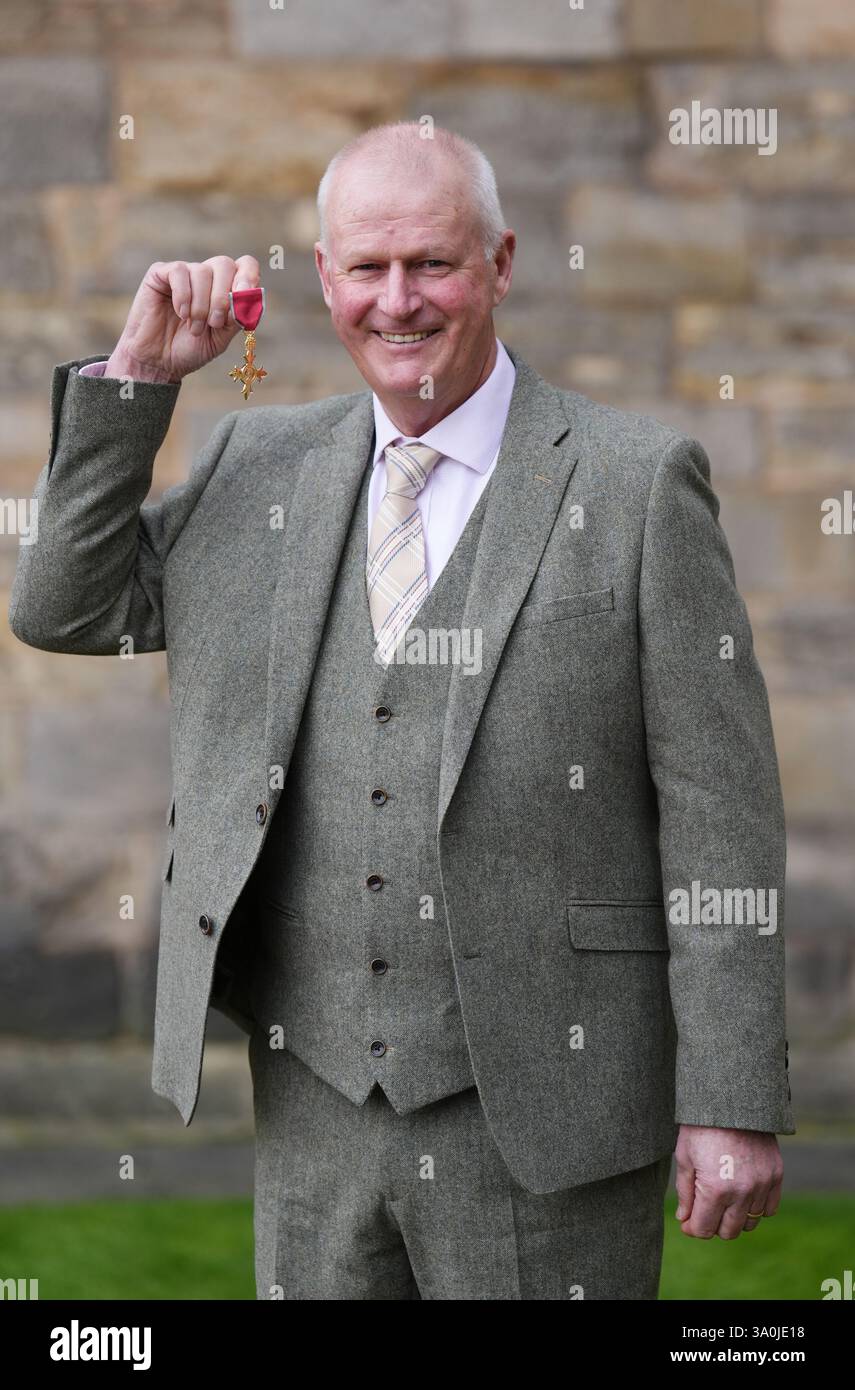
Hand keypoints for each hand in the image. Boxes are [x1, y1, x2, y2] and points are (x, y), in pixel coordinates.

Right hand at [104, 255, 260, 383]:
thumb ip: (237, 318)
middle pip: (224, 264)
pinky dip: (183, 295)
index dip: (248, 275)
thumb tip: (248, 297)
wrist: (159, 362)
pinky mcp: (160, 273)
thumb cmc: (190, 349)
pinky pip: (179, 271)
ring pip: (202, 271)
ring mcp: (184, 273)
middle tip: (214, 323)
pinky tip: (181, 313)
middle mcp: (207, 276)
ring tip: (194, 328)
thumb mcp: (221, 338)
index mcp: (226, 288)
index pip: (245, 265)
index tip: (243, 294)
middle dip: (222, 297)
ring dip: (201, 305)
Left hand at [674, 1124, 783, 1238]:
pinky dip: (755, 1207)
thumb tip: (685, 1219)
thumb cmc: (702, 1126)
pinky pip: (769, 1208)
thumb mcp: (685, 1157)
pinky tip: (742, 1194)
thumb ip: (685, 1193)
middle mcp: (742, 1192)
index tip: (687, 1221)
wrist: (732, 1100)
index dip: (692, 1228)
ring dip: (734, 1217)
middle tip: (704, 1210)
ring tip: (722, 1199)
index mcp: (715, 1189)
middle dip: (712, 1225)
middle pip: (728, 1232)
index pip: (703, 1229)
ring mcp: (762, 1184)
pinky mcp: (776, 1175)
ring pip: (749, 1222)